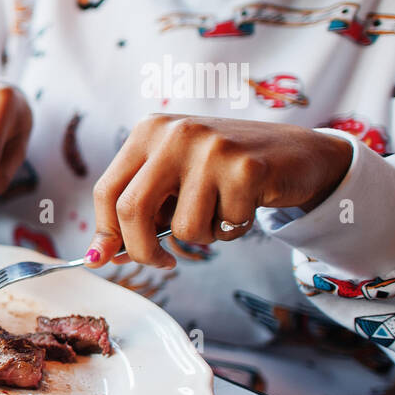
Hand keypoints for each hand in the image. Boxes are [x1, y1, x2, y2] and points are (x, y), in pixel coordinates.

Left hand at [86, 115, 353, 269]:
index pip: (106, 191)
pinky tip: (246, 204)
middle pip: (133, 210)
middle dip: (142, 249)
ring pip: (183, 228)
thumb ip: (138, 211)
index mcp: (148, 131)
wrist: (295, 153)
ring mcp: (210, 148)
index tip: (108, 258)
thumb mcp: (173, 181)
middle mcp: (175, 132)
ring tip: (219, 211)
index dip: (105, 232)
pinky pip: (222, 228)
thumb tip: (99, 256)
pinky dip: (231, 230)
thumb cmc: (223, 173)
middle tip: (161, 263)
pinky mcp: (246, 169)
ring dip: (201, 236)